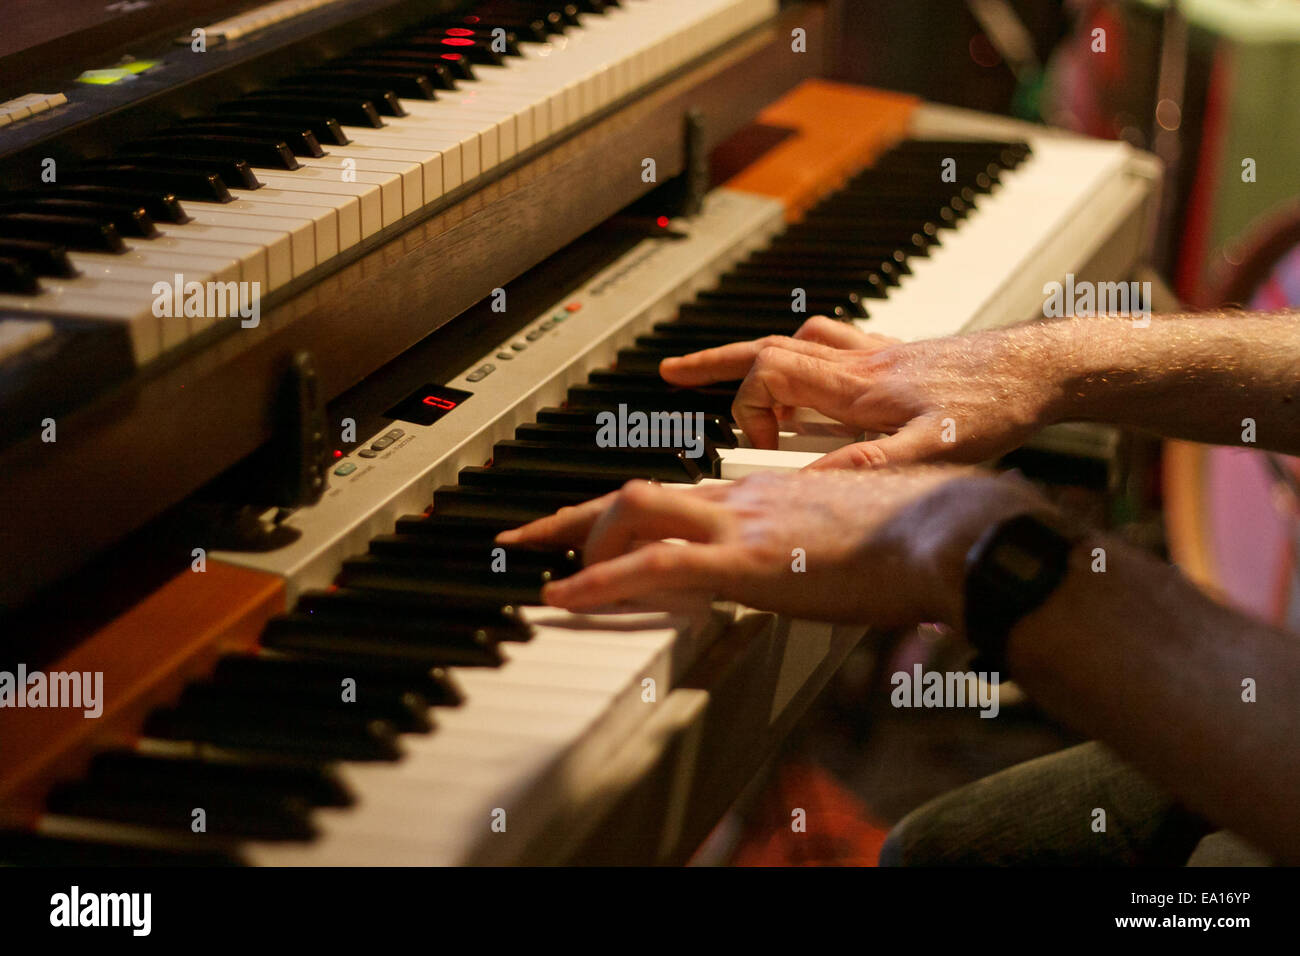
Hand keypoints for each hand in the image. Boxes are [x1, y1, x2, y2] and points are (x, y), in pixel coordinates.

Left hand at [497, 468, 1051, 627]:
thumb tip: (814, 568)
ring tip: (538, 570)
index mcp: (765, 497)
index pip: (675, 494)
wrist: (953, 529)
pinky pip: (655, 565)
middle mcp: (743, 498)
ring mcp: (742, 523)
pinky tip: (564, 598)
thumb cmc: (918, 536)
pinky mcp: (748, 559)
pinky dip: (602, 580)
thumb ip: (818, 548)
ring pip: (634, 512)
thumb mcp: (852, 539)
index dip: (624, 510)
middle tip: (526, 535)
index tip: (590, 524)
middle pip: (637, 494)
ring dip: (578, 541)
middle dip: (572, 518)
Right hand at [659, 316, 1062, 469]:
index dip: (747, 409)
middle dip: (715, 362)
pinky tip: (815, 377)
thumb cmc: (993, 409)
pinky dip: (808, 354)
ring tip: (735, 376)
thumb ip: (868, 467)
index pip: (769, 373)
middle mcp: (858, 361)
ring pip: (798, 339)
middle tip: (674, 375)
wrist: (1042, 370)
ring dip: (759, 355)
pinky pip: (836, 342)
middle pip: (767, 346)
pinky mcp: (898, 355)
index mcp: (856, 385)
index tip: (759, 452)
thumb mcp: (932, 451)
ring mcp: (877, 353)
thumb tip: (807, 483)